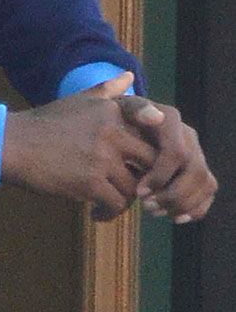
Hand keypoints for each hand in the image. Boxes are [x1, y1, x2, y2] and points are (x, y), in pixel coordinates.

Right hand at [1, 72, 156, 219]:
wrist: (13, 144)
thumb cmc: (44, 122)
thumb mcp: (77, 100)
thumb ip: (107, 90)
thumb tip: (128, 75)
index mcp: (111, 111)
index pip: (152, 133)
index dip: (154, 152)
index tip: (142, 162)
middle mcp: (111, 131)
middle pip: (150, 163)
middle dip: (146, 180)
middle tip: (132, 189)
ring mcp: (101, 157)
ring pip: (134, 189)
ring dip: (124, 200)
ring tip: (109, 202)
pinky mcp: (90, 182)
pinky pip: (116, 205)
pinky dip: (109, 213)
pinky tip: (96, 213)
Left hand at [119, 96, 216, 223]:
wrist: (123, 123)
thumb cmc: (117, 117)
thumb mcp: (119, 109)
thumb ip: (134, 109)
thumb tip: (154, 116)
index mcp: (170, 119)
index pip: (176, 152)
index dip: (160, 176)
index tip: (139, 192)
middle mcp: (188, 135)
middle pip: (195, 171)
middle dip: (172, 194)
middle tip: (147, 207)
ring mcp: (197, 152)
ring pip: (205, 183)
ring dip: (182, 204)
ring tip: (154, 211)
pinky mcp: (199, 170)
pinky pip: (208, 192)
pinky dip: (195, 208)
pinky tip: (174, 217)